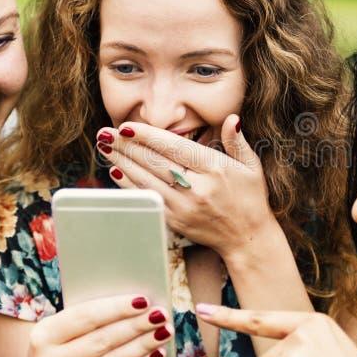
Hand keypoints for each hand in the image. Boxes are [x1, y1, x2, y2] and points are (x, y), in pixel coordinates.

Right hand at [25, 295, 172, 356]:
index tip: (143, 300)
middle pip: (103, 341)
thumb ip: (88, 316)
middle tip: (161, 314)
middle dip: (136, 326)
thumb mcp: (62, 328)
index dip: (117, 308)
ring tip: (165, 331)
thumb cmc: (62, 345)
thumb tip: (136, 304)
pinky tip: (157, 354)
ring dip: (144, 346)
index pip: (86, 317)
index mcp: (43, 336)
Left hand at [95, 115, 276, 255]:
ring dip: (122, 162)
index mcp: (215, 169)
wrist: (247, 237)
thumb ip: (237, 141)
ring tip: (105, 147)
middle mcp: (197, 188)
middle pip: (154, 162)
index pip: (175, 148)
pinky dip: (130, 184)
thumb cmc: (250, 197)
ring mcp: (184, 207)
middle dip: (127, 146)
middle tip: (106, 132)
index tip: (128, 126)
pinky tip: (116, 170)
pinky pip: (147, 198)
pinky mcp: (175, 221)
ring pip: (146, 180)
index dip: (149, 136)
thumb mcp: (251, 166)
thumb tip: (231, 119)